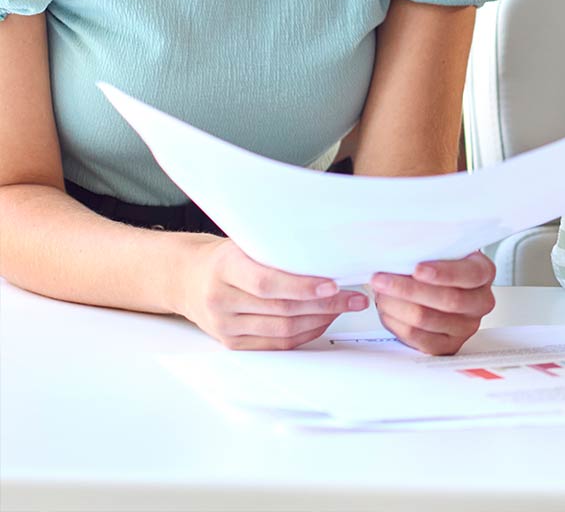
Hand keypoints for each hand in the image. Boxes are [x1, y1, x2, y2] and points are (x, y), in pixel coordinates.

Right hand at [174, 237, 366, 349]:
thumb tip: (328, 250)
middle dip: (326, 305)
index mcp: (224, 268)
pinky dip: (306, 333)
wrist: (187, 279)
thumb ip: (277, 249)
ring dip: (321, 320)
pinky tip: (324, 320)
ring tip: (345, 307)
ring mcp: (224, 326)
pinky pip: (277, 344)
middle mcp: (221, 300)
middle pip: (282, 309)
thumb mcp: (244, 243)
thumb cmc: (226, 258)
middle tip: (355, 297)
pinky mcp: (232, 343)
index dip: (303, 286)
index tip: (334, 284)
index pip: (267, 282)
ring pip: (283, 330)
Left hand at [370, 250, 495, 354]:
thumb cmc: (437, 267)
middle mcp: (480, 302)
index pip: (470, 275)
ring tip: (380, 293)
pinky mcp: (447, 345)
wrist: (437, 288)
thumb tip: (402, 251)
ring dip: (396, 305)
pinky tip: (386, 309)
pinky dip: (396, 322)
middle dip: (408, 289)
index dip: (443, 273)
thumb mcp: (441, 251)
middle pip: (448, 300)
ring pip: (426, 319)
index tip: (416, 269)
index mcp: (483, 273)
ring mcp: (466, 327)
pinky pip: (416, 336)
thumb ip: (430, 249)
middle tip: (381, 279)